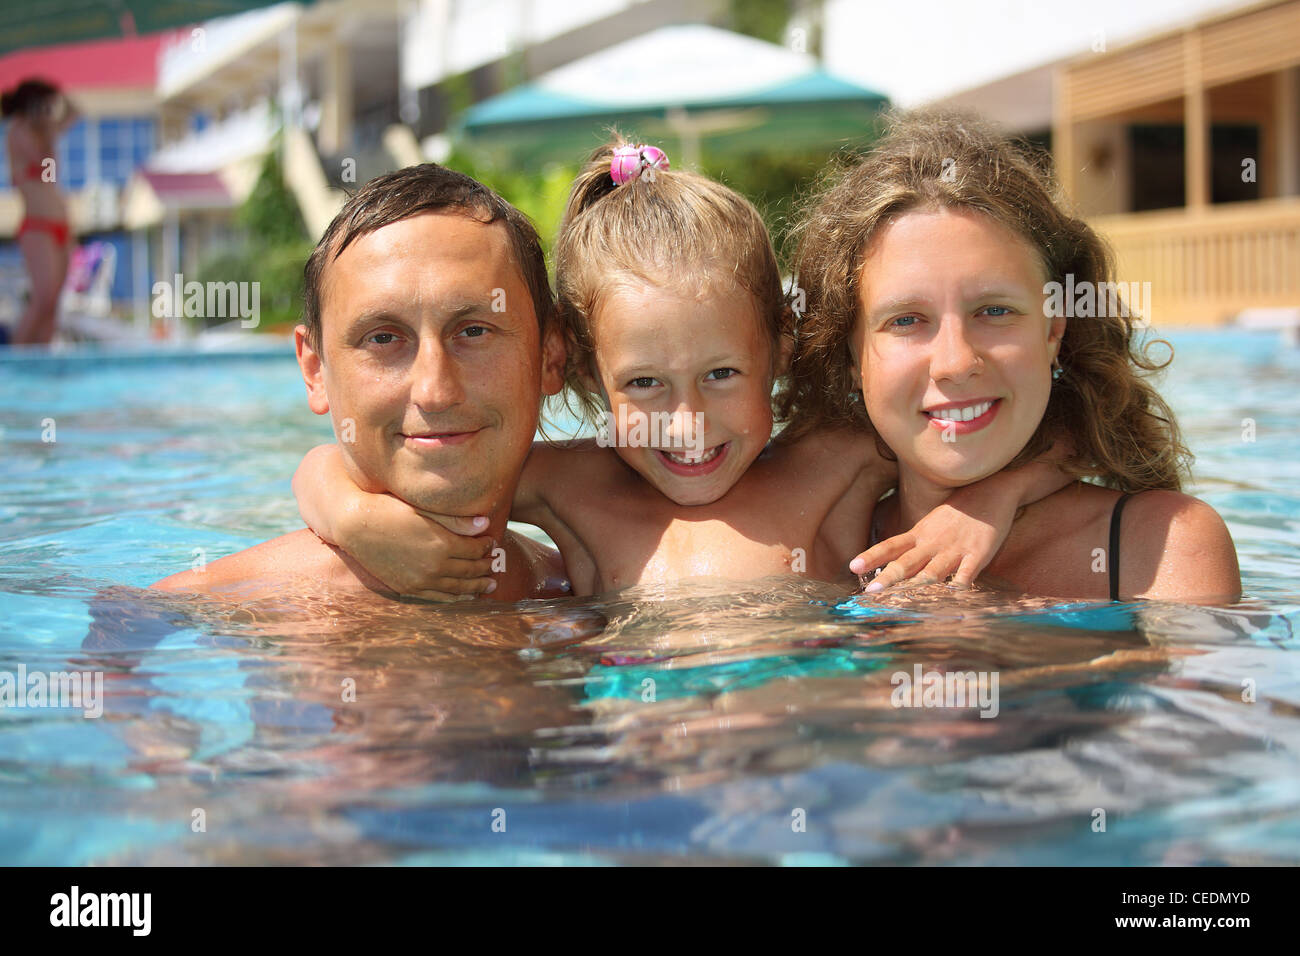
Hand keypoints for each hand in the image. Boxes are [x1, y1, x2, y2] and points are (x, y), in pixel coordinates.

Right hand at [333, 494, 499, 601]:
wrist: (355, 525)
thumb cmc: (390, 509)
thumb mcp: (425, 509)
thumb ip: (457, 520)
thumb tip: (486, 523)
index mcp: (443, 545)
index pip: (475, 549)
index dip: (486, 546)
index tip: (491, 542)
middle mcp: (435, 567)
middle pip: (470, 570)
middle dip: (486, 568)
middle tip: (496, 566)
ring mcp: (421, 581)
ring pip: (458, 588)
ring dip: (477, 587)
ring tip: (490, 586)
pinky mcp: (408, 589)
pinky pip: (439, 598)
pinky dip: (456, 598)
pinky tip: (464, 596)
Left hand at [849, 499, 1006, 593]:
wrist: (992, 490)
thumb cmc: (959, 512)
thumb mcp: (931, 524)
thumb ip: (915, 545)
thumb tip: (894, 566)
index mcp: (919, 534)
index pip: (891, 546)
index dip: (872, 556)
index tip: (853, 567)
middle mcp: (932, 542)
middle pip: (907, 562)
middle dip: (888, 578)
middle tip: (870, 593)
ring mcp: (955, 549)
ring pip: (932, 571)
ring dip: (917, 585)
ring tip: (902, 599)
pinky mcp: (978, 554)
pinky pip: (966, 573)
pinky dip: (959, 586)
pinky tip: (952, 597)